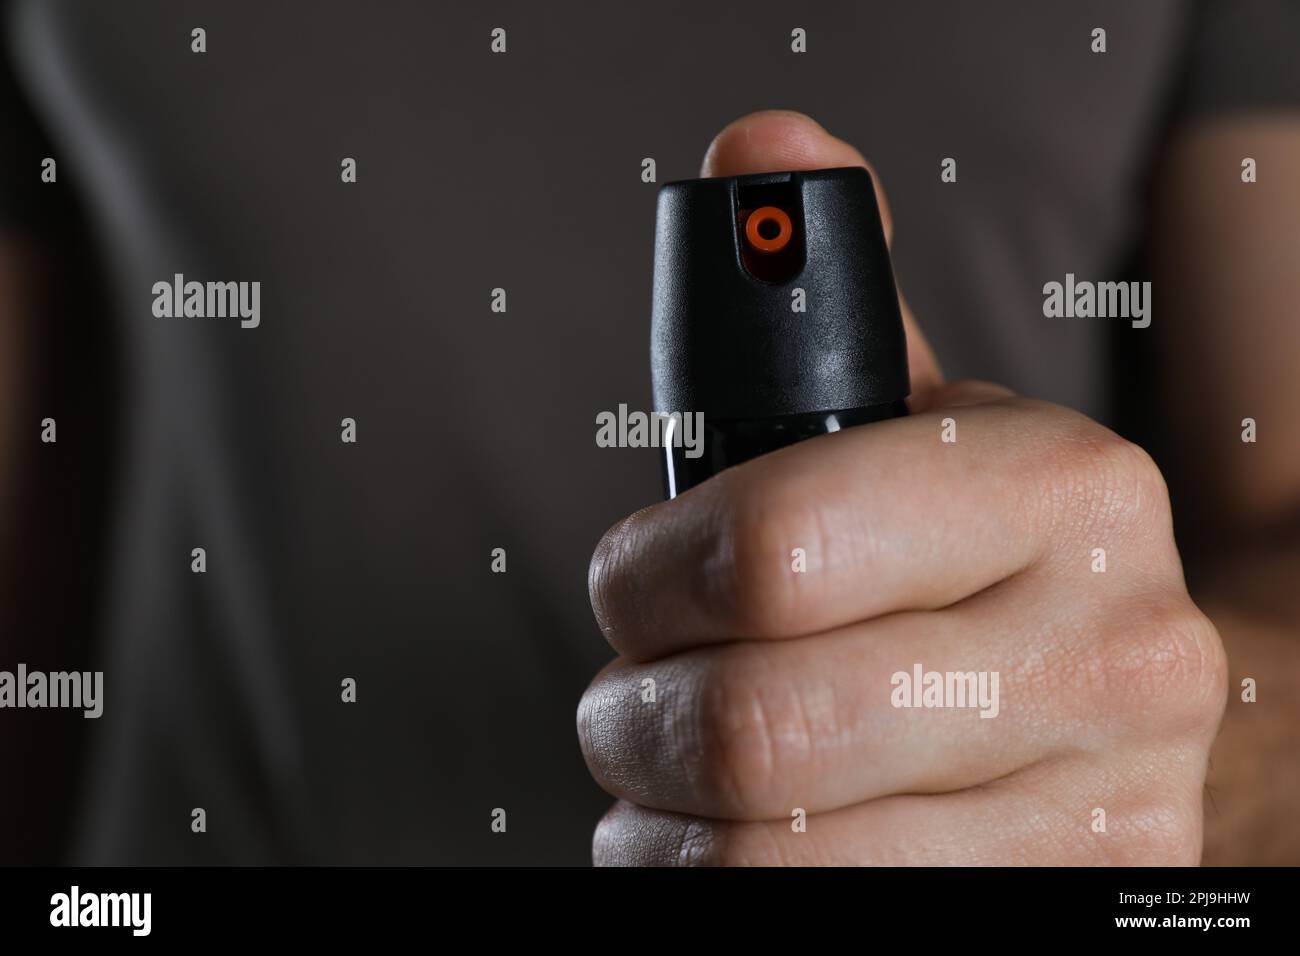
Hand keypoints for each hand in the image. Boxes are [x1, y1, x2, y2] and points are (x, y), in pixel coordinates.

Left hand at [576, 111, 1226, 864]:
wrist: (1128, 699)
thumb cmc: (981, 563)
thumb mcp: (927, 434)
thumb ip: (829, 314)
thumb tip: (763, 147)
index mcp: (1060, 491)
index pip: (770, 548)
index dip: (646, 578)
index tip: (632, 589)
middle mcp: (1110, 654)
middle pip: (754, 728)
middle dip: (635, 722)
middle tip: (630, 707)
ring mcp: (1098, 813)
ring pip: (763, 864)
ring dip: (664, 826)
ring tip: (679, 783)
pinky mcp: (1065, 909)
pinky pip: (812, 925)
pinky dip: (716, 890)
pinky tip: (743, 850)